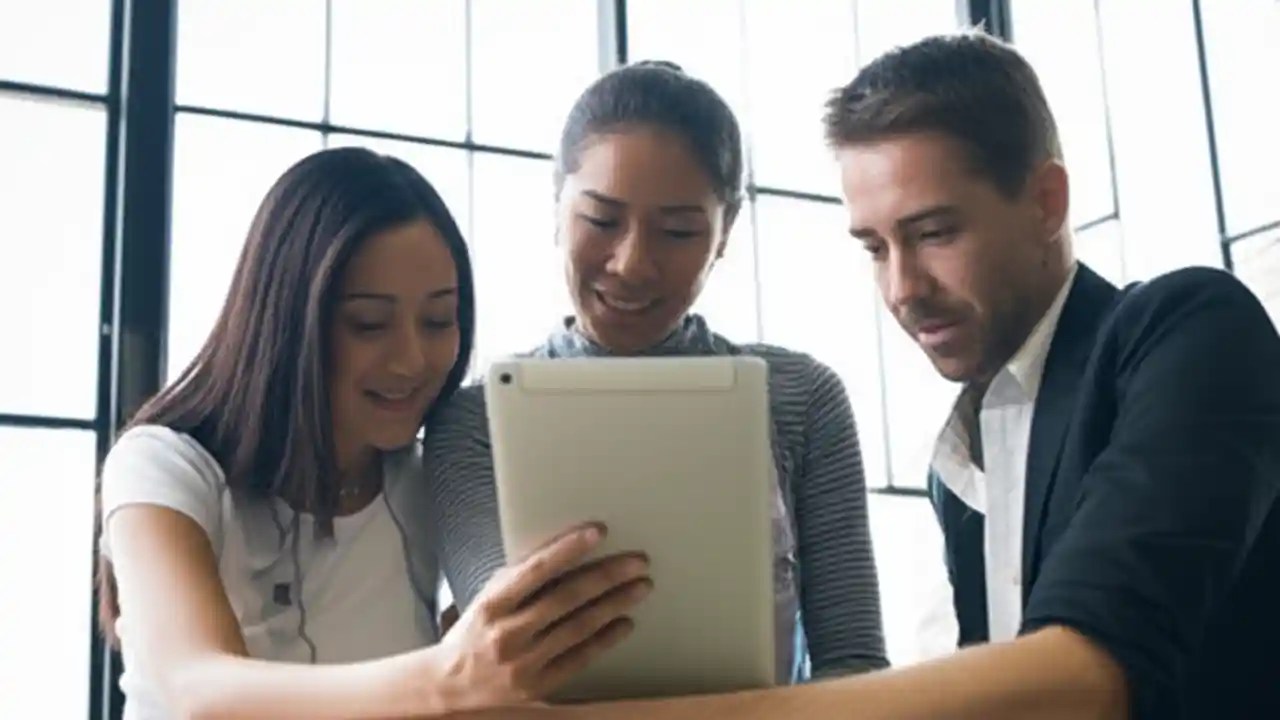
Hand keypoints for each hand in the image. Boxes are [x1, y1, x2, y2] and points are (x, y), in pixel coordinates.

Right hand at [432, 523, 651, 711]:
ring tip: (640, 586)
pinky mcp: (537, 686)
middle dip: (607, 576)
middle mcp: (508, 634)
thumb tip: (564, 550)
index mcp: (492, 604)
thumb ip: (521, 577)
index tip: (598, 532)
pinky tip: (624, 623)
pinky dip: (605, 639)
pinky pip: (579, 659)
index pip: (536, 570)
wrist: (449, 685)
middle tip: (637, 561)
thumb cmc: (473, 632)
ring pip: (579, 627)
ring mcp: (524, 663)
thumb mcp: (488, 597)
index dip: (569, 548)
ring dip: (614, 604)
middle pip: (567, 598)